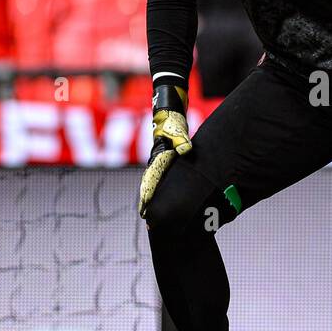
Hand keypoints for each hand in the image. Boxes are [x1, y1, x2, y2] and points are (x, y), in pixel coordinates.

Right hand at [138, 80, 191, 220]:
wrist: (168, 113)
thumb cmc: (172, 122)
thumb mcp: (178, 130)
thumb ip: (181, 140)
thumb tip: (186, 149)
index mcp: (158, 158)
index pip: (151, 180)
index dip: (148, 196)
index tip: (145, 209)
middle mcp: (155, 162)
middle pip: (149, 184)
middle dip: (147, 200)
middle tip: (145, 217)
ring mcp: (158, 161)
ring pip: (153, 182)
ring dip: (151, 196)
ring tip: (149, 212)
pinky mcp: (163, 159)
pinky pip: (158, 178)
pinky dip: (157, 188)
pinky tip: (160, 196)